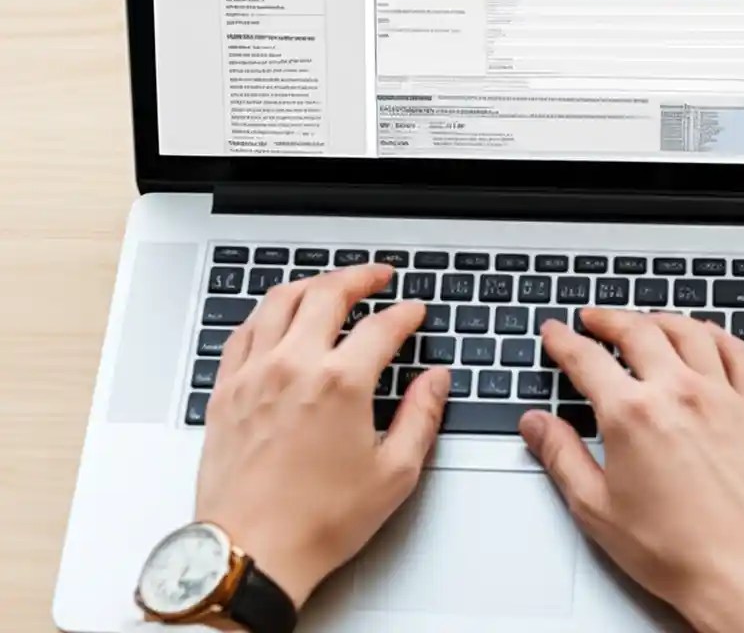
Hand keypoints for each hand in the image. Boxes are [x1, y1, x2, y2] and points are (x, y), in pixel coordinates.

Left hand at [197, 265, 449, 607]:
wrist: (253, 551)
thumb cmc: (318, 521)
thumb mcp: (394, 473)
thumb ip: (421, 416)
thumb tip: (435, 381)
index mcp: (340, 384)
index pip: (382, 326)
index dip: (405, 313)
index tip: (414, 311)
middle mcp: (294, 366)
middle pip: (328, 293)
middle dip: (360, 276)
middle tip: (378, 276)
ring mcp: (253, 374)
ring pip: (280, 300)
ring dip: (313, 283)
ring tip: (332, 283)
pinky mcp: (225, 391)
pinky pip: (244, 331)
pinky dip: (267, 313)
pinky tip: (278, 317)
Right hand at [520, 310, 743, 632]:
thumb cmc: (676, 550)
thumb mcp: (597, 508)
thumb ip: (562, 456)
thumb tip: (537, 424)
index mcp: (633, 415)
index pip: (587, 359)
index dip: (564, 341)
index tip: (556, 333)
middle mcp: (678, 394)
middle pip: (638, 331)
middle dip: (608, 319)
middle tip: (593, 319)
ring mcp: (722, 397)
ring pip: (689, 331)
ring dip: (659, 318)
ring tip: (643, 321)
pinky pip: (737, 352)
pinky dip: (716, 334)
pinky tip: (705, 335)